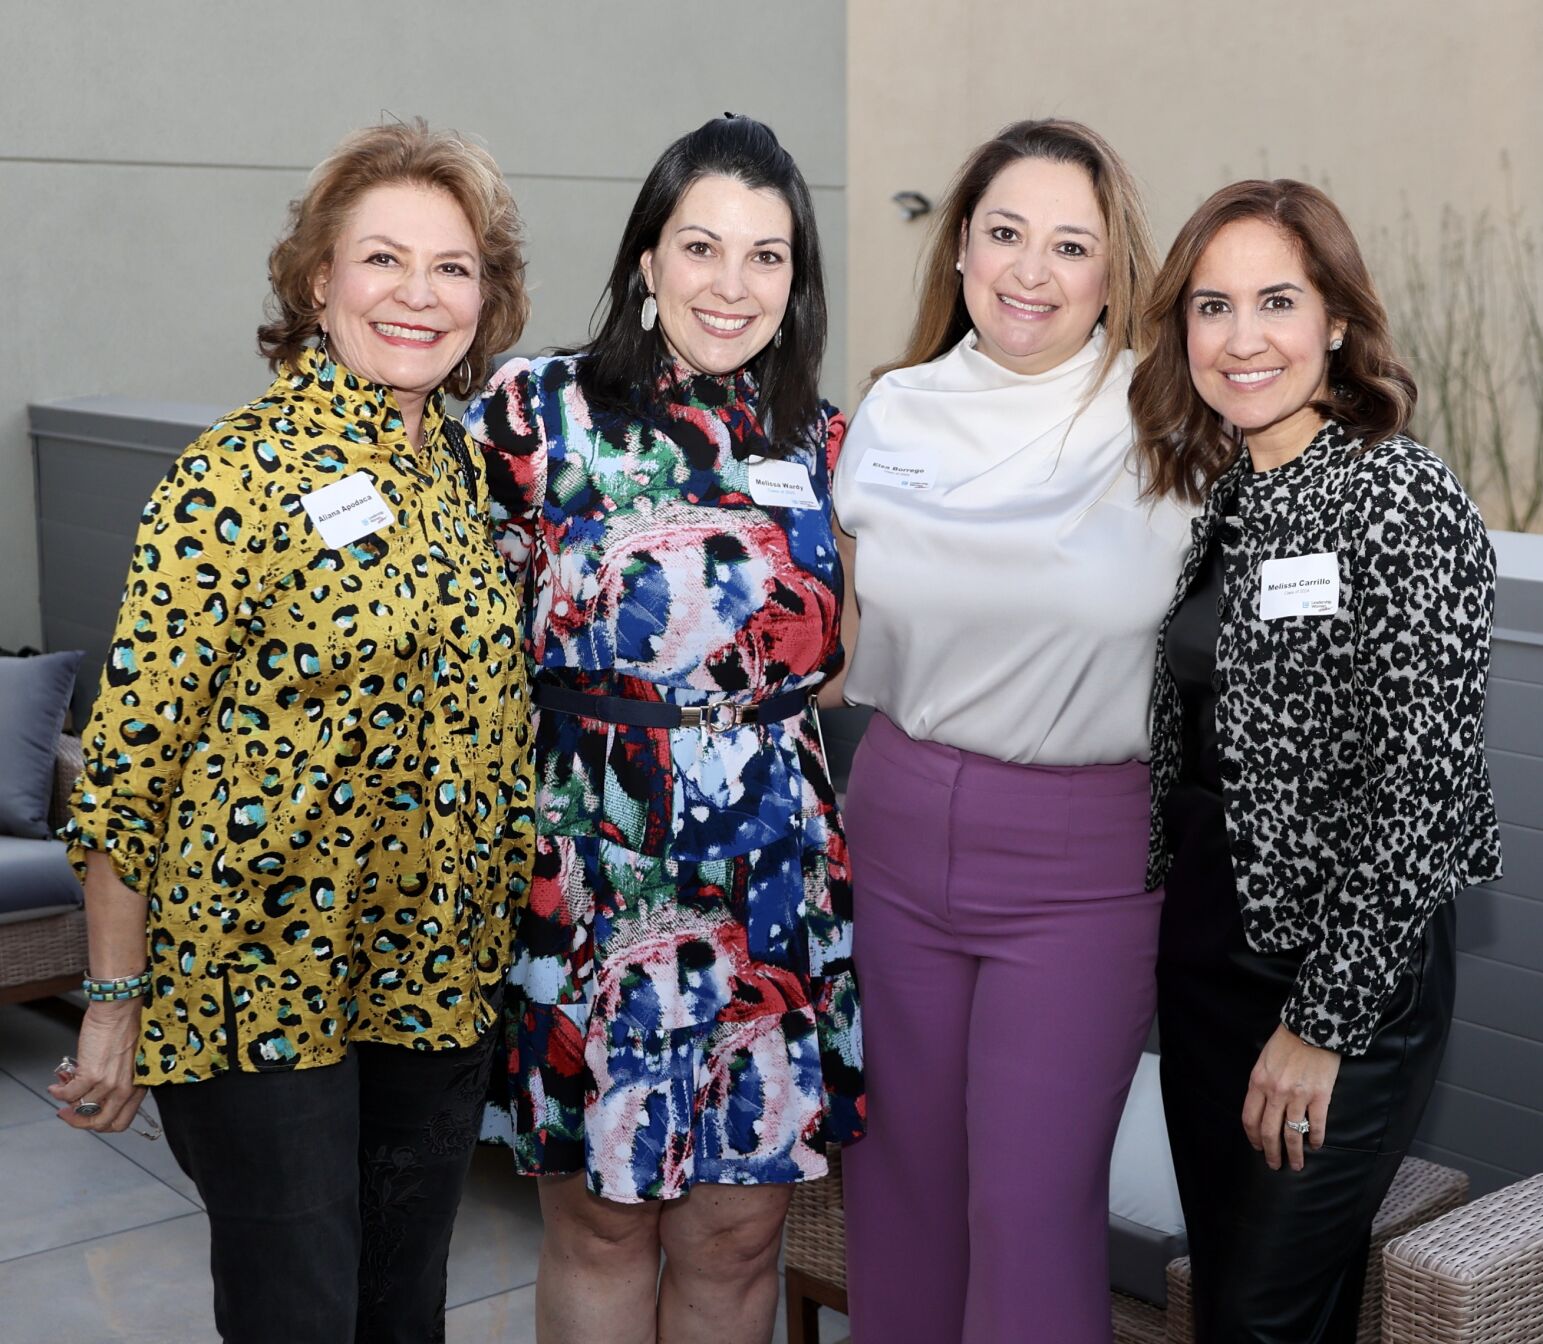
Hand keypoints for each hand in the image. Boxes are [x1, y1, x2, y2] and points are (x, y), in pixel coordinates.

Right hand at [47, 998, 147, 1132]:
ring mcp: (109, 1083)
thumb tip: (92, 1093)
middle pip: (100, 1123)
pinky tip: (56, 1086)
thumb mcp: (129, 1063)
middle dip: (79, 1122)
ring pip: (81, 1109)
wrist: (120, 1009)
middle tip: (67, 1113)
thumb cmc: (126, 1028)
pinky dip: (59, 1092)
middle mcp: (125, 1089)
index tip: (88, 1118)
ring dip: (67, 1102)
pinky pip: (69, 1094)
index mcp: (138, 1087)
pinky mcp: (92, 1074)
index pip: (120, 1122)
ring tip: (63, 1088)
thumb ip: (117, 1081)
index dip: (100, 1124)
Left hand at [1241, 1023, 1340, 1171]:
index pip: (1250, 1118)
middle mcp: (1275, 1092)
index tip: (1257, 1148)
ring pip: (1293, 1134)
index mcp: (1258, 1082)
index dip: (1252, 1137)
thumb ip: (1260, 1084)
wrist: (1312, 1028)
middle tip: (1275, 1165)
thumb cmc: (1285, 1042)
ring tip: (1297, 1165)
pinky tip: (1317, 1146)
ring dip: (1294, 1153)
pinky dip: (1316, 1139)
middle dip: (1271, 1153)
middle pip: (1269, 1131)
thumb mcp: (1263, 1060)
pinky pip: (1316, 1125)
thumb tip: (1261, 1108)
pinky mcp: (1320, 1097)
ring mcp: (1298, 1096)